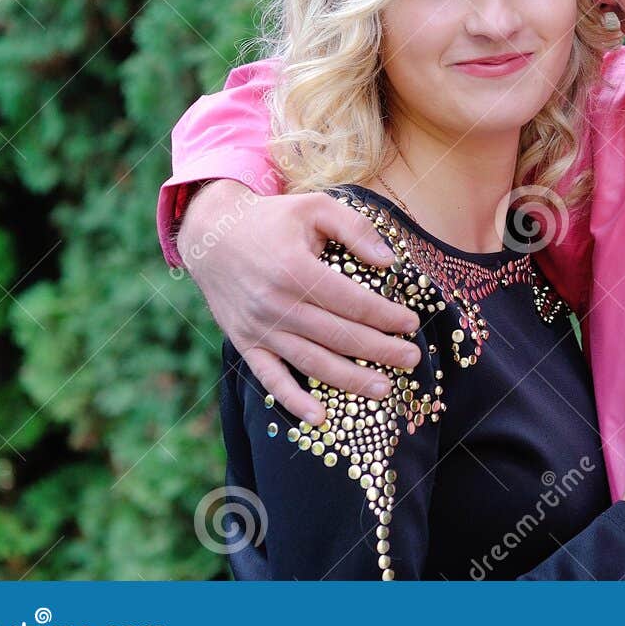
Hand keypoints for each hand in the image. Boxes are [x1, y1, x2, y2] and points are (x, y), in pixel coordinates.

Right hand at [177, 178, 422, 423]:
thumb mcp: (316, 207)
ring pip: (312, 362)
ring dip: (350, 379)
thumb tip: (389, 261)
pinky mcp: (246, 342)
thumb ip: (355, 229)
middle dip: (380, 351)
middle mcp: (277, 304)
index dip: (386, 315)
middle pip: (338, 336)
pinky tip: (320, 418)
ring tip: (383, 389)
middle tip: (412, 360)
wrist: (212, 234)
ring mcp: (260, 328)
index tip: (412, 324)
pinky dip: (293, 401)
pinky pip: (270, 378)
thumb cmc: (272, 220)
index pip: (352, 302)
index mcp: (296, 270)